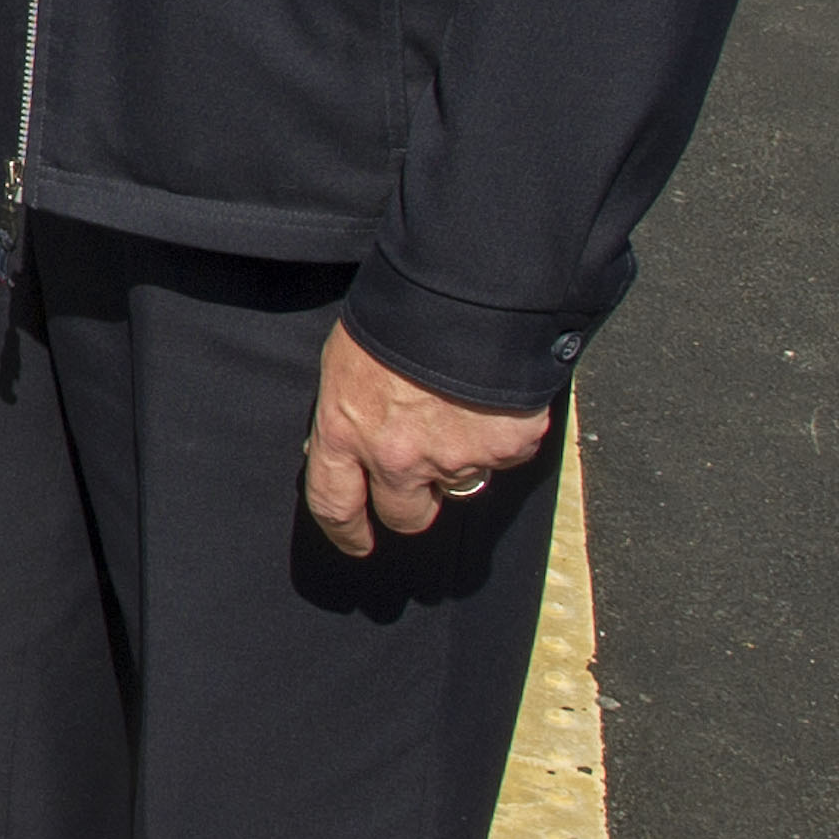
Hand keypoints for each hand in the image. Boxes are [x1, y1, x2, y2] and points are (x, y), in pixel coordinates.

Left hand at [301, 324, 552, 555]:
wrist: (464, 295)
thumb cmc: (396, 317)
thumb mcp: (347, 362)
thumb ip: (348, 413)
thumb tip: (345, 445)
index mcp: (344, 432)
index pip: (334, 504)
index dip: (346, 532)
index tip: (358, 543)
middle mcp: (396, 458)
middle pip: (405, 516)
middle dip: (412, 507)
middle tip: (421, 485)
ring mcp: (454, 457)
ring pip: (460, 483)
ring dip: (460, 459)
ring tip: (459, 407)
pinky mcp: (505, 448)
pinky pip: (504, 454)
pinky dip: (500, 433)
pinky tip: (493, 396)